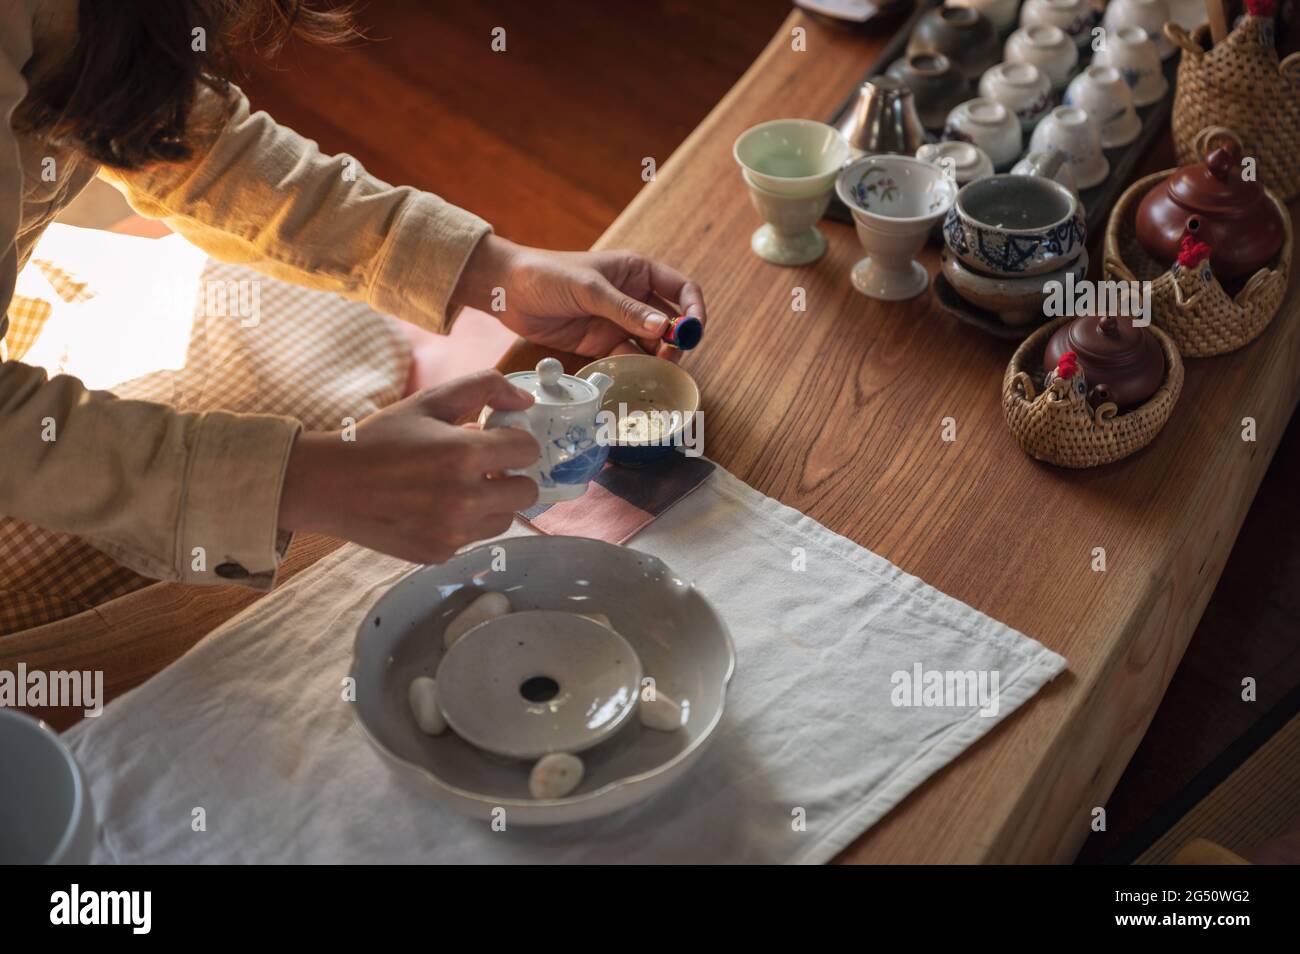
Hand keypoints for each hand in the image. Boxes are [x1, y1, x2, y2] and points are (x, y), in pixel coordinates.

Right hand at [277, 371, 540, 563]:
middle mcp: (465, 499)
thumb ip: (483, 388)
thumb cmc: (379, 439)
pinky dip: (464, 524)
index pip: (528, 451)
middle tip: (483, 468)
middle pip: (527, 492)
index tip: (495, 440)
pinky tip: (435, 508)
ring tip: (458, 487)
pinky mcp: (440, 553)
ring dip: (492, 503)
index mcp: (465, 455)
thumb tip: (524, 402)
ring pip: (506, 519)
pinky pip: (474, 538)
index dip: (514, 441)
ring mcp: (454, 532)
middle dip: (511, 476)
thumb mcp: (429, 401)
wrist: (329, 485)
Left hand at [452, 236, 705, 361]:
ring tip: (653, 370)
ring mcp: (618, 322)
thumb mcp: (589, 288)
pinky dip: (635, 368)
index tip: (692, 332)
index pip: (681, 289)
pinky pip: (627, 358)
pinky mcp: (601, 343)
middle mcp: (633, 297)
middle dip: (676, 340)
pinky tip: (633, 375)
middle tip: (668, 357)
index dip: (693, 310)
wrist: (507, 291)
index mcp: (637, 272)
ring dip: (657, 358)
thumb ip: (625, 309)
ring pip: (651, 344)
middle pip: (670, 321)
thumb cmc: (547, 274)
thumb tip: (661, 327)